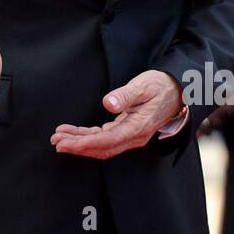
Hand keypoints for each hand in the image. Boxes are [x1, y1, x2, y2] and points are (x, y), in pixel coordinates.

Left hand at [51, 70, 184, 159]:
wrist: (178, 90)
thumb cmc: (161, 86)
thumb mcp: (144, 85)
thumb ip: (125, 95)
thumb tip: (107, 103)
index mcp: (138, 127)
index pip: (106, 141)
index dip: (84, 143)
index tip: (65, 142)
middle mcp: (134, 136)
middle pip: (102, 148)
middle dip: (77, 147)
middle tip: (56, 142)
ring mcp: (130, 135)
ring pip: (101, 145)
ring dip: (80, 143)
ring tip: (59, 138)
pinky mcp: (126, 130)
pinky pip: (104, 139)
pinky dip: (87, 137)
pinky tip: (74, 133)